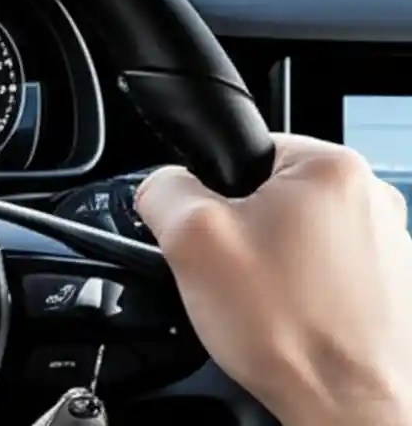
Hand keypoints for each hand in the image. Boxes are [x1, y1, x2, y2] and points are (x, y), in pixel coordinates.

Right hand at [137, 134, 411, 425]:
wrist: (349, 405)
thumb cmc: (289, 330)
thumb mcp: (190, 240)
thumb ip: (162, 191)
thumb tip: (161, 185)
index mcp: (330, 166)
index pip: (243, 149)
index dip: (210, 194)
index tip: (214, 237)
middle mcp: (371, 195)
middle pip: (268, 195)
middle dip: (241, 234)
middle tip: (235, 276)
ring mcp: (388, 242)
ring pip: (294, 236)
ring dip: (271, 264)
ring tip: (267, 303)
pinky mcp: (390, 283)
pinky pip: (322, 271)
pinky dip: (301, 291)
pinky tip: (292, 318)